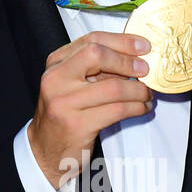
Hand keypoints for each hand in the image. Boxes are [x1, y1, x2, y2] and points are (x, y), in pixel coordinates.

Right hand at [27, 30, 152, 188]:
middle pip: (98, 56)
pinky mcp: (77, 124)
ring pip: (114, 87)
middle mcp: (56, 79)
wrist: (45, 150)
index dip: (122, 41)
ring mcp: (65, 102)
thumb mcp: (71, 85)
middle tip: (146, 70)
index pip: (91, 40)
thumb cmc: (64, 116)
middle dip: (128, 62)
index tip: (143, 46)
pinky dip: (136, 108)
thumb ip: (95, 70)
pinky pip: (117, 110)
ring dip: (138, 90)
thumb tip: (133, 58)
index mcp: (56, 64)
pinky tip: (142, 108)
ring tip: (146, 94)